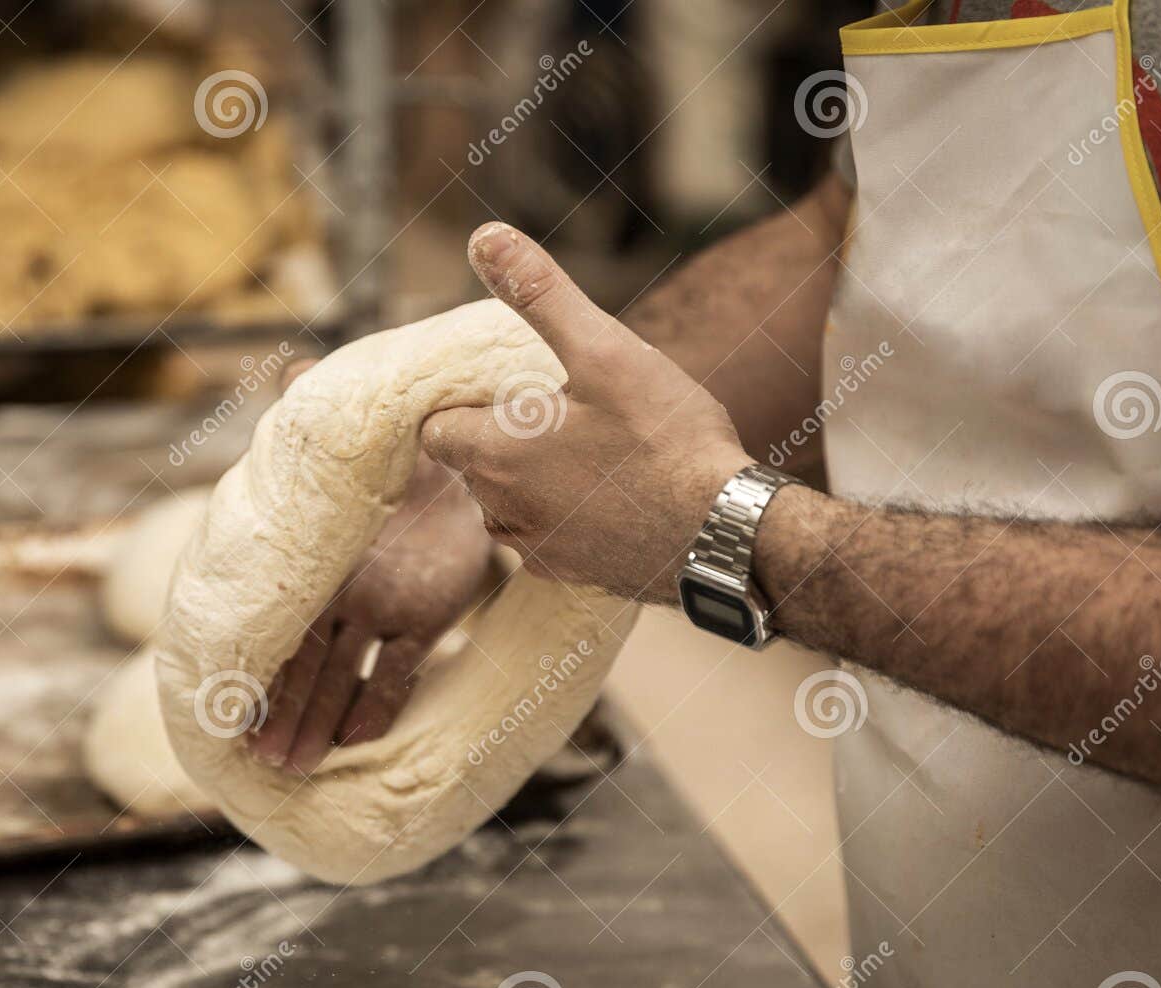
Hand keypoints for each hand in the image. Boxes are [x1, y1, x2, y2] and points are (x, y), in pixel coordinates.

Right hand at [247, 364, 492, 773]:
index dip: (255, 657)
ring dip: (321, 719)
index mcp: (318, 557)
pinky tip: (358, 741)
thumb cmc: (403, 443)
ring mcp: (382, 609)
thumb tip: (292, 368)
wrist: (474, 455)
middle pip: (305, 661)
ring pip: (344, 676)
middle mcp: (342, 591)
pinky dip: (379, 703)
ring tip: (298, 764)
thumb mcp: (365, 431)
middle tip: (262, 759)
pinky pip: (399, 668)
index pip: (279, 616)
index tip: (224, 702)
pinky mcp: (425, 617)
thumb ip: (323, 411)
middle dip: (283, 710)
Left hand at [421, 223, 754, 603]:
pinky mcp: (571, 575)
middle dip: (499, 435)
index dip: (461, 404)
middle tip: (556, 406)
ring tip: (586, 447)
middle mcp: (500, 510)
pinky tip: (609, 490)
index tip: (500, 387)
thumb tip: (486, 238)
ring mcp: (535, 550)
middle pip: (471, 465)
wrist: (725, 534)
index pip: (435, 430)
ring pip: (505, 504)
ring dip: (529, 477)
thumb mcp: (605, 351)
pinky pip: (545, 537)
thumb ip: (540, 296)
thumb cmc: (666, 441)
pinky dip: (562, 513)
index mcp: (494, 455)